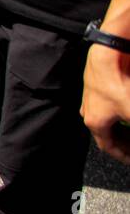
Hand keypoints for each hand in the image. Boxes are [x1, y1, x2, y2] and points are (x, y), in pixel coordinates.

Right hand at [82, 43, 129, 163]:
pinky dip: (118, 113)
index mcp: (95, 123)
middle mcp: (89, 112)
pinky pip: (107, 107)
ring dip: (119, 127)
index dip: (122, 156)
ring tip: (129, 128)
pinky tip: (125, 110)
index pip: (108, 147)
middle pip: (106, 135)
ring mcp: (91, 99)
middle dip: (122, 142)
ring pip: (106, 120)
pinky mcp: (96, 87)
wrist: (107, 58)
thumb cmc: (115, 83)